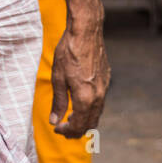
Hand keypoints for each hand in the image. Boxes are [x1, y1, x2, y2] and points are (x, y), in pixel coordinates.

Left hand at [50, 14, 109, 138]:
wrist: (86, 31)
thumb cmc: (69, 51)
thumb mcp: (58, 77)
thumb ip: (58, 101)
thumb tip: (54, 120)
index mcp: (85, 98)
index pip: (78, 126)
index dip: (66, 131)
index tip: (56, 128)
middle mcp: (98, 97)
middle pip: (90, 124)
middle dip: (76, 130)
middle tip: (63, 128)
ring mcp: (104, 88)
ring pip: (97, 114)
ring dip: (84, 120)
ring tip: (70, 118)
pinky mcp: (106, 80)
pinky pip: (100, 102)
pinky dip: (90, 109)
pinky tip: (80, 103)